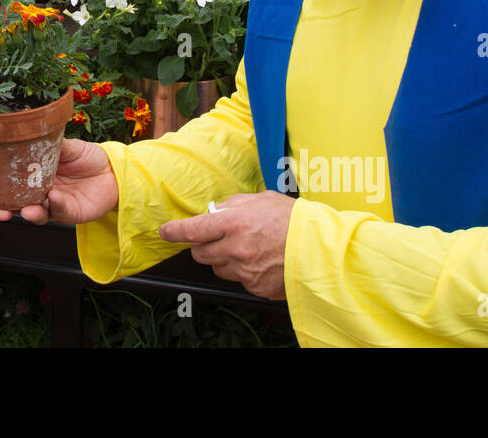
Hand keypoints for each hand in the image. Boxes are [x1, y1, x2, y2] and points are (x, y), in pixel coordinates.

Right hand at [0, 138, 118, 223]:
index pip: (10, 186)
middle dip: (6, 210)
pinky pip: (61, 211)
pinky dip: (57, 205)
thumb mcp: (65, 145)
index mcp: (34, 177)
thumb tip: (28, 129)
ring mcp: (55, 205)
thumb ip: (48, 142)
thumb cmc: (88, 157)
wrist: (113, 169)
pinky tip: (54, 197)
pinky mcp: (72, 213)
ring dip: (29, 213)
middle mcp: (41, 193)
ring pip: (37, 213)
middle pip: (18, 205)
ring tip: (25, 210)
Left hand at [158, 192, 294, 299]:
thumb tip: (213, 212)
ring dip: (224, 259)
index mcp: (233, 222)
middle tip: (220, 238)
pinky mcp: (255, 287)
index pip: (192, 230)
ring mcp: (245, 270)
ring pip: (218, 268)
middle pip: (200, 253)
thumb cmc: (292, 219)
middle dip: (204, 245)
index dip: (174, 231)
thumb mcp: (260, 200)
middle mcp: (235, 248)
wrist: (320, 247)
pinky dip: (244, 272)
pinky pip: (238, 280)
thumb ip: (232, 205)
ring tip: (248, 249)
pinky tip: (260, 261)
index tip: (166, 232)